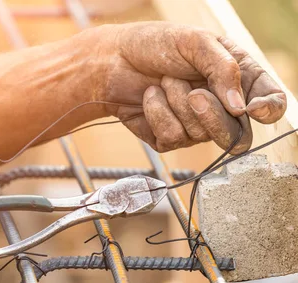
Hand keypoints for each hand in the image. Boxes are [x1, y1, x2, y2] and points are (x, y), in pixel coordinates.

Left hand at [90, 22, 286, 153]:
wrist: (114, 59)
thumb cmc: (157, 44)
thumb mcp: (196, 43)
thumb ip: (223, 69)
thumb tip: (240, 107)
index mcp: (239, 80)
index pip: (270, 104)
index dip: (268, 111)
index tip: (252, 109)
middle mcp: (221, 107)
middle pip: (236, 135)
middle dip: (212, 115)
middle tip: (193, 94)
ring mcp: (194, 126)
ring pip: (200, 135)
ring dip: (177, 102)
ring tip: (164, 80)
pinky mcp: (167, 138)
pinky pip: (171, 137)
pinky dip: (157, 112)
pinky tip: (150, 96)